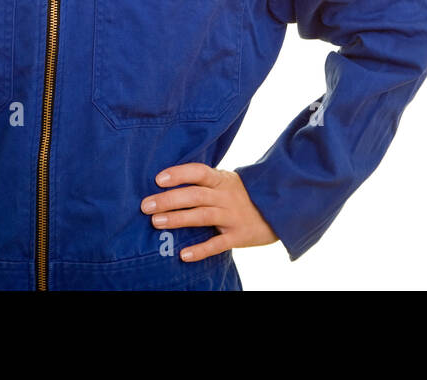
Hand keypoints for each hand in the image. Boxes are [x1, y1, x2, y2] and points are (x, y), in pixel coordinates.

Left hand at [141, 163, 278, 261]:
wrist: (280, 210)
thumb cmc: (244, 195)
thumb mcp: (228, 182)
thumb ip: (205, 183)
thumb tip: (168, 184)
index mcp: (222, 180)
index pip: (199, 172)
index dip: (179, 174)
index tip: (158, 179)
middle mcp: (226, 197)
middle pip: (195, 195)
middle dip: (169, 200)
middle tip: (146, 206)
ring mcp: (233, 216)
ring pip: (202, 216)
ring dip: (178, 219)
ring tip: (156, 222)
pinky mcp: (238, 236)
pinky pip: (217, 244)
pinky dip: (200, 250)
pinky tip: (183, 255)